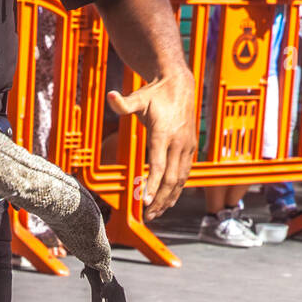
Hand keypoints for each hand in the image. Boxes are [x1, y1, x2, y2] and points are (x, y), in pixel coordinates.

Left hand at [106, 69, 195, 219]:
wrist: (180, 85)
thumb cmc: (155, 93)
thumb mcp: (138, 97)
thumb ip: (124, 103)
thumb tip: (110, 95)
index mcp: (164, 133)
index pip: (159, 165)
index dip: (153, 185)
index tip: (145, 201)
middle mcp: (178, 142)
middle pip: (170, 178)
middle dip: (159, 199)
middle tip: (147, 216)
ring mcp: (187, 147)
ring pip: (180, 180)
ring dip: (169, 199)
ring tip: (156, 214)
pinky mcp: (191, 149)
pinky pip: (185, 175)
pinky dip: (177, 190)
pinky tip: (168, 201)